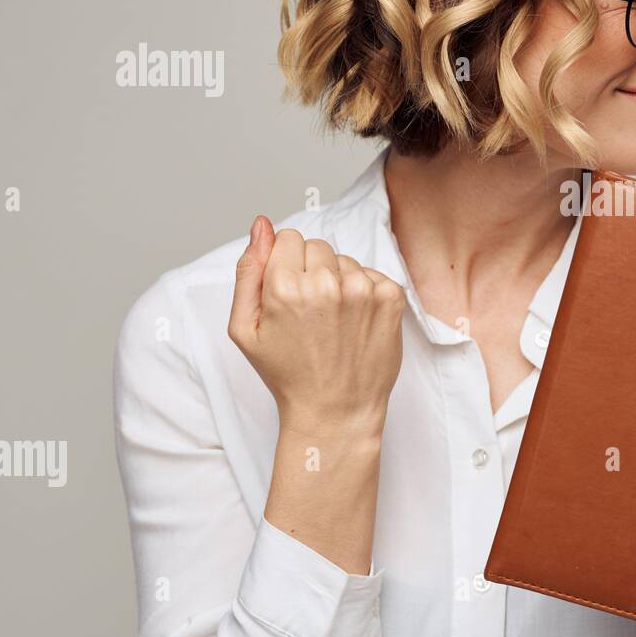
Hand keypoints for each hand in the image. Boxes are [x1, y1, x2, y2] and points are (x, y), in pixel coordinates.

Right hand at [227, 215, 406, 437]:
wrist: (336, 411)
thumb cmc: (288, 374)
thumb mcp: (245, 329)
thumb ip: (248, 270)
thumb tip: (261, 225)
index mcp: (285, 288)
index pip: (287, 238)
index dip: (285, 265)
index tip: (289, 294)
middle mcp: (327, 284)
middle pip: (317, 246)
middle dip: (312, 271)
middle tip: (311, 314)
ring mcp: (363, 290)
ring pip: (345, 260)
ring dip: (339, 282)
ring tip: (333, 322)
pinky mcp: (391, 297)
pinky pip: (372, 274)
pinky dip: (364, 293)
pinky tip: (354, 323)